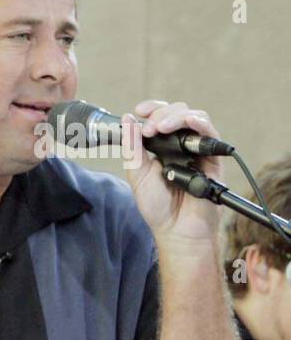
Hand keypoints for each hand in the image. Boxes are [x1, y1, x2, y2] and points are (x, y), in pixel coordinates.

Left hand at [122, 99, 224, 250]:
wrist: (176, 229)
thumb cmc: (157, 206)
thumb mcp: (137, 174)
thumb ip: (133, 148)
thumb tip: (126, 119)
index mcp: (161, 146)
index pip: (159, 117)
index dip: (151, 109)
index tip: (138, 111)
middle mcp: (180, 145)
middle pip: (177, 112)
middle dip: (161, 114)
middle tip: (150, 129)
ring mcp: (196, 150)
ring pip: (194, 118)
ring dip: (176, 117)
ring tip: (162, 128)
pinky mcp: (212, 158)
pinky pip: (211, 133)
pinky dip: (200, 123)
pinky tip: (189, 122)